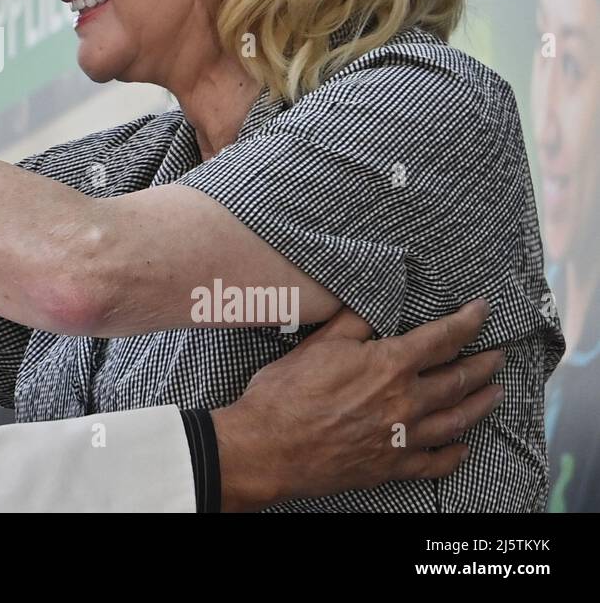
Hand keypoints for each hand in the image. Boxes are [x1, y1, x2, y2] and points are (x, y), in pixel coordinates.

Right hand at [212, 300, 504, 510]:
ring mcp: (402, 437)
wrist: (269, 446)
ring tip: (496, 394)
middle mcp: (406, 401)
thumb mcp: (318, 344)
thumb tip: (372, 302)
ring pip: (457, 420)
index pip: (442, 338)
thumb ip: (352, 323)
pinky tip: (463, 448)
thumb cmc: (286, 392)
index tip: (482, 310)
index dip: (467, 322)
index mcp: (390, 365)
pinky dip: (454, 455)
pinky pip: (434, 462)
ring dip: (481, 405)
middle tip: (497, 355)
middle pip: (458, 379)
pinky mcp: (391, 466)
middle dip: (482, 364)